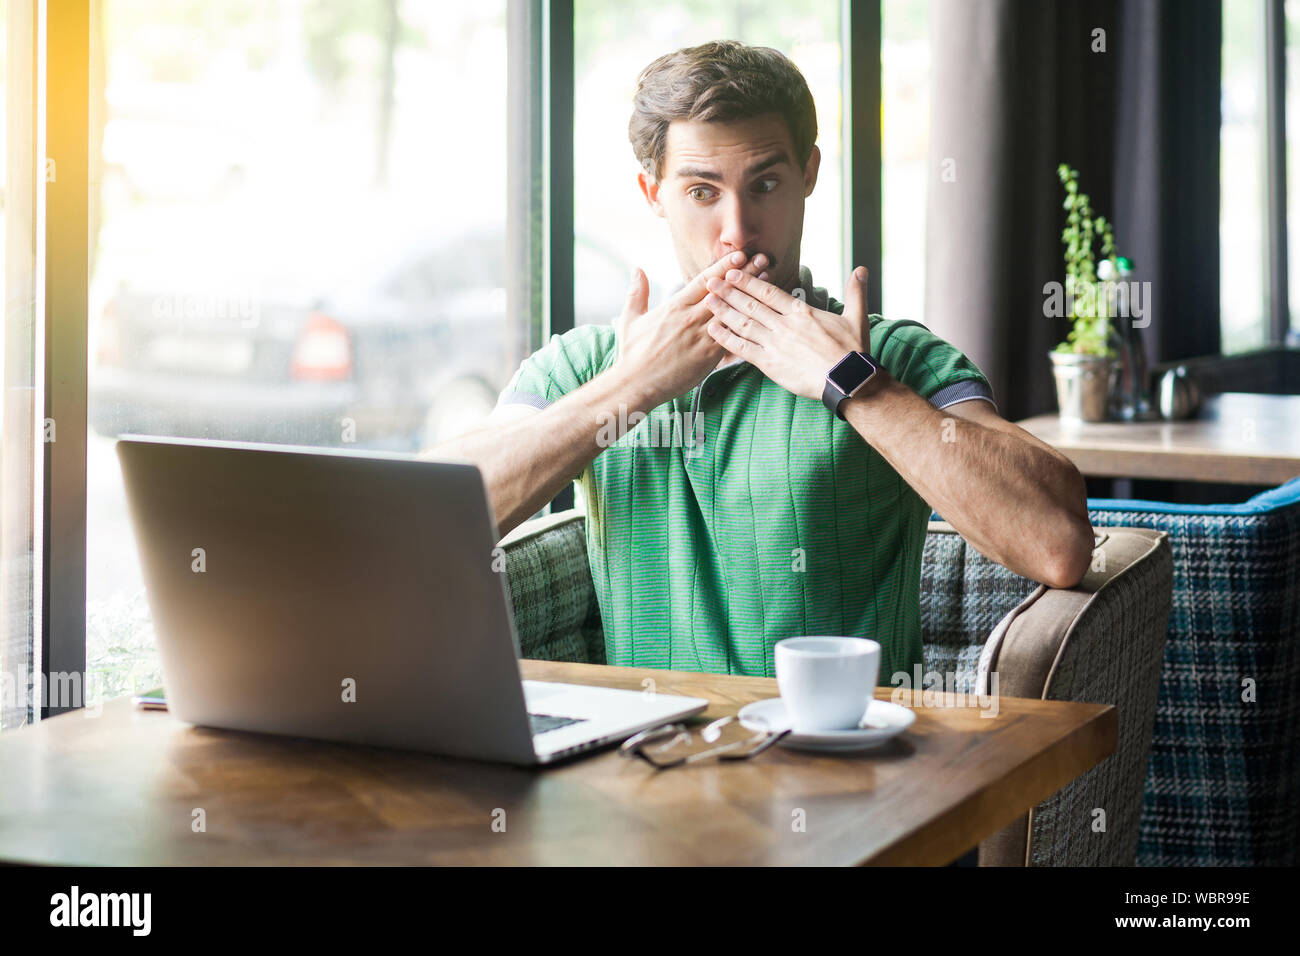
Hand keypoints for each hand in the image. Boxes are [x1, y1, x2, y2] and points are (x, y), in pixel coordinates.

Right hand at [612, 250, 769, 406]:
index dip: (723, 266)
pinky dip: (746, 325)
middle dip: (745, 275)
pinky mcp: (708, 356)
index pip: (703, 280)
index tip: (740, 254)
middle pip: (724, 292)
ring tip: (768, 282)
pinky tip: (762, 317)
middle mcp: (690, 318)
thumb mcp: (630, 318)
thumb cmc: (632, 353)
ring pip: (732, 312)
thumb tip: (637, 269)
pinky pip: (731, 337)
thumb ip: (637, 293)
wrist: (636, 384)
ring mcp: (701, 337)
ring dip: (751, 296)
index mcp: (674, 306)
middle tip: (763, 259)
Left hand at [702, 265, 870, 400]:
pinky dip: (727, 339)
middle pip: (750, 305)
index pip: (768, 292)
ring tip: (707, 301)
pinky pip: (743, 349)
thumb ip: (855, 291)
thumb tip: (862, 269)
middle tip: (710, 281)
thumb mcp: (857, 317)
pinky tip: (713, 330)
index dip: (747, 281)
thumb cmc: (853, 351)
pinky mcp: (770, 364)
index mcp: (800, 312)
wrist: (847, 380)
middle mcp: (784, 325)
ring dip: (724, 311)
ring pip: (744, 323)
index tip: (732, 272)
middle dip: (728, 292)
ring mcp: (775, 344)